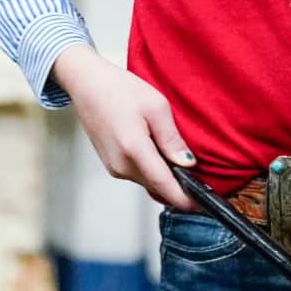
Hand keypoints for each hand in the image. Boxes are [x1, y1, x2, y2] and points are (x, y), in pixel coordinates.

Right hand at [52, 45, 197, 210]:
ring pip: (148, 182)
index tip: (202, 205)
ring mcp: (114, 167)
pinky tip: (159, 152)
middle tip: (200, 175)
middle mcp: (121, 165)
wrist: (87, 85)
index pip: (164, 185)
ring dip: (165, 177)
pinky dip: (153, 170)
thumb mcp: (156, 107)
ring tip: (178, 157)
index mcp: (134, 150)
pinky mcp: (112, 165)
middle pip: (158, 187)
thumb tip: (187, 163)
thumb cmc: (120, 89)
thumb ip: (172, 139)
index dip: (185, 199)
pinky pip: (139, 175)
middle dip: (179, 186)